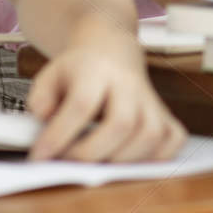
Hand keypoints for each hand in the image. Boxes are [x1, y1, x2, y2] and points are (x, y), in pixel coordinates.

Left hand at [25, 20, 186, 161]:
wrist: (110, 47)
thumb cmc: (78, 69)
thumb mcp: (50, 74)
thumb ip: (41, 100)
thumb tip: (45, 123)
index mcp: (97, 70)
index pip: (82, 104)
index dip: (60, 134)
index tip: (40, 155)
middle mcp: (129, 83)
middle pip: (121, 123)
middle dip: (91, 153)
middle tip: (67, 163)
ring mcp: (151, 99)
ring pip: (149, 135)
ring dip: (121, 160)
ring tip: (97, 164)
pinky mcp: (165, 113)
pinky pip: (173, 140)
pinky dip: (157, 158)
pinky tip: (132, 160)